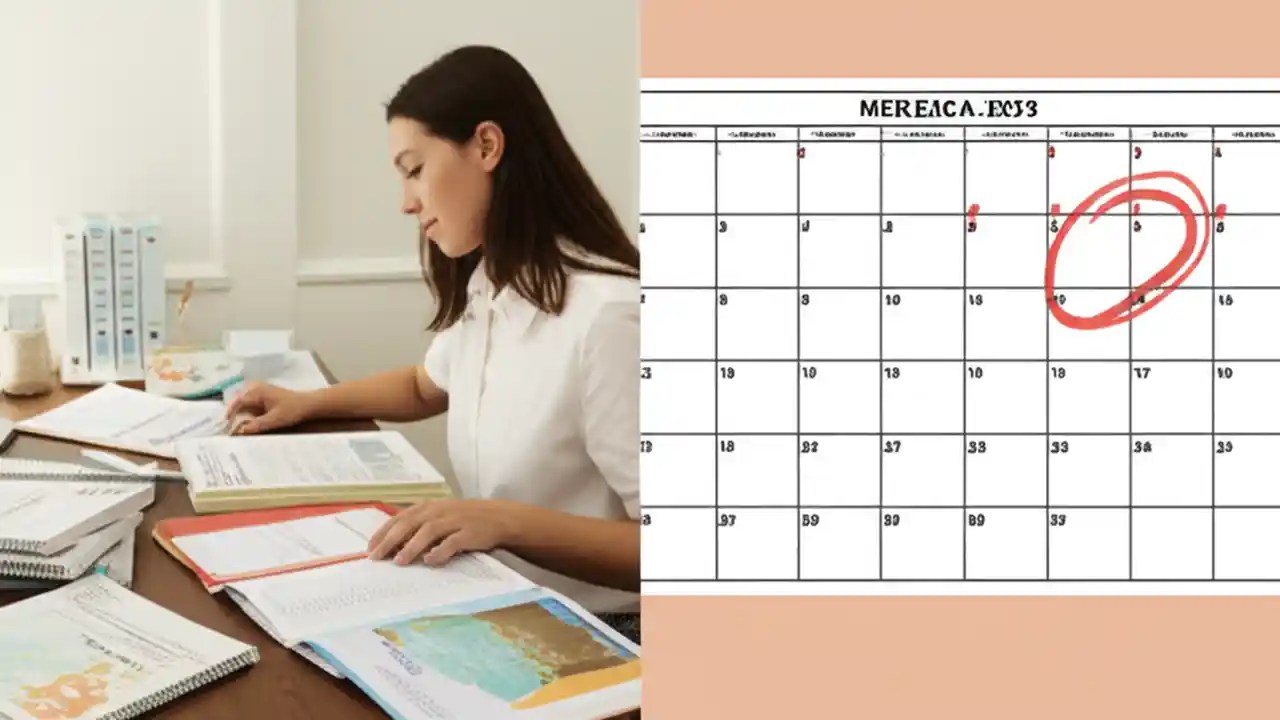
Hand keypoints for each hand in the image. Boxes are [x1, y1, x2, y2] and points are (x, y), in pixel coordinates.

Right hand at [223, 381, 315, 434]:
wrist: (310, 404)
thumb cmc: (293, 410)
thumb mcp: (274, 420)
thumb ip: (257, 425)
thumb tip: (240, 431)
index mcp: (258, 392)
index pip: (239, 402)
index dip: (231, 413)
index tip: (226, 424)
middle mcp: (258, 389)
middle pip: (240, 399)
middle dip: (233, 411)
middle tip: (228, 424)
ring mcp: (263, 391)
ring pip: (246, 400)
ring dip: (240, 410)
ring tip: (235, 422)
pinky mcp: (268, 396)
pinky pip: (253, 401)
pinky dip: (248, 409)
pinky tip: (248, 418)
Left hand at [367, 499, 520, 566]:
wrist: (499, 517)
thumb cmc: (464, 519)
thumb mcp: (440, 517)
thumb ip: (419, 526)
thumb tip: (392, 545)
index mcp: (429, 507)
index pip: (400, 518)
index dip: (383, 532)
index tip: (369, 548)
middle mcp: (439, 511)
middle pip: (409, 523)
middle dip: (390, 540)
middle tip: (376, 557)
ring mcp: (455, 521)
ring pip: (428, 531)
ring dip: (412, 546)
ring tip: (399, 561)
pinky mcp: (469, 533)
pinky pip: (452, 542)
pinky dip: (440, 551)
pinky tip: (430, 561)